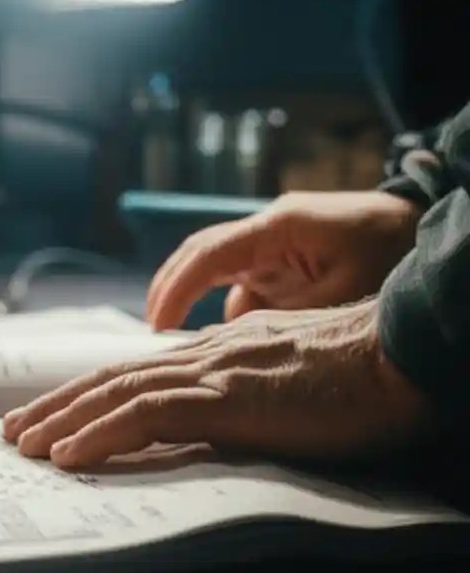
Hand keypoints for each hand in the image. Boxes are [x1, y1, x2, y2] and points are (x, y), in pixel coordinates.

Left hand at [2, 301, 428, 468]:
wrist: (406, 354)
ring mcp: (212, 372)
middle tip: (13, 429)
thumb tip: (218, 414)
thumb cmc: (364, 375)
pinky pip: (145, 417)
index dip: (89, 392)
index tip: (55, 413)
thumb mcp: (290, 381)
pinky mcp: (226, 398)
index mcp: (219, 351)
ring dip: (62, 422)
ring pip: (115, 394)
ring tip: (23, 445)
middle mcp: (205, 354)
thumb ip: (248, 392)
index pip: (136, 371)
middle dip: (57, 405)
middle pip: (111, 378)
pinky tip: (67, 456)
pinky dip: (100, 435)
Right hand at [146, 191, 419, 330]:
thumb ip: (293, 314)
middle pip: (197, 255)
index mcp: (278, 227)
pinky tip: (225, 344)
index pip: (209, 255)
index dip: (177, 290)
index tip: (157, 328)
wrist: (421, 225)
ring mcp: (270, 245)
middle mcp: (265, 231)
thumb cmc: (392, 252)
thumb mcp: (347, 289)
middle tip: (150, 335)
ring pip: (213, 271)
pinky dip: (227, 313)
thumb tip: (239, 338)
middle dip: (168, 291)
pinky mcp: (279, 260)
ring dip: (193, 304)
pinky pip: (240, 285)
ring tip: (177, 347)